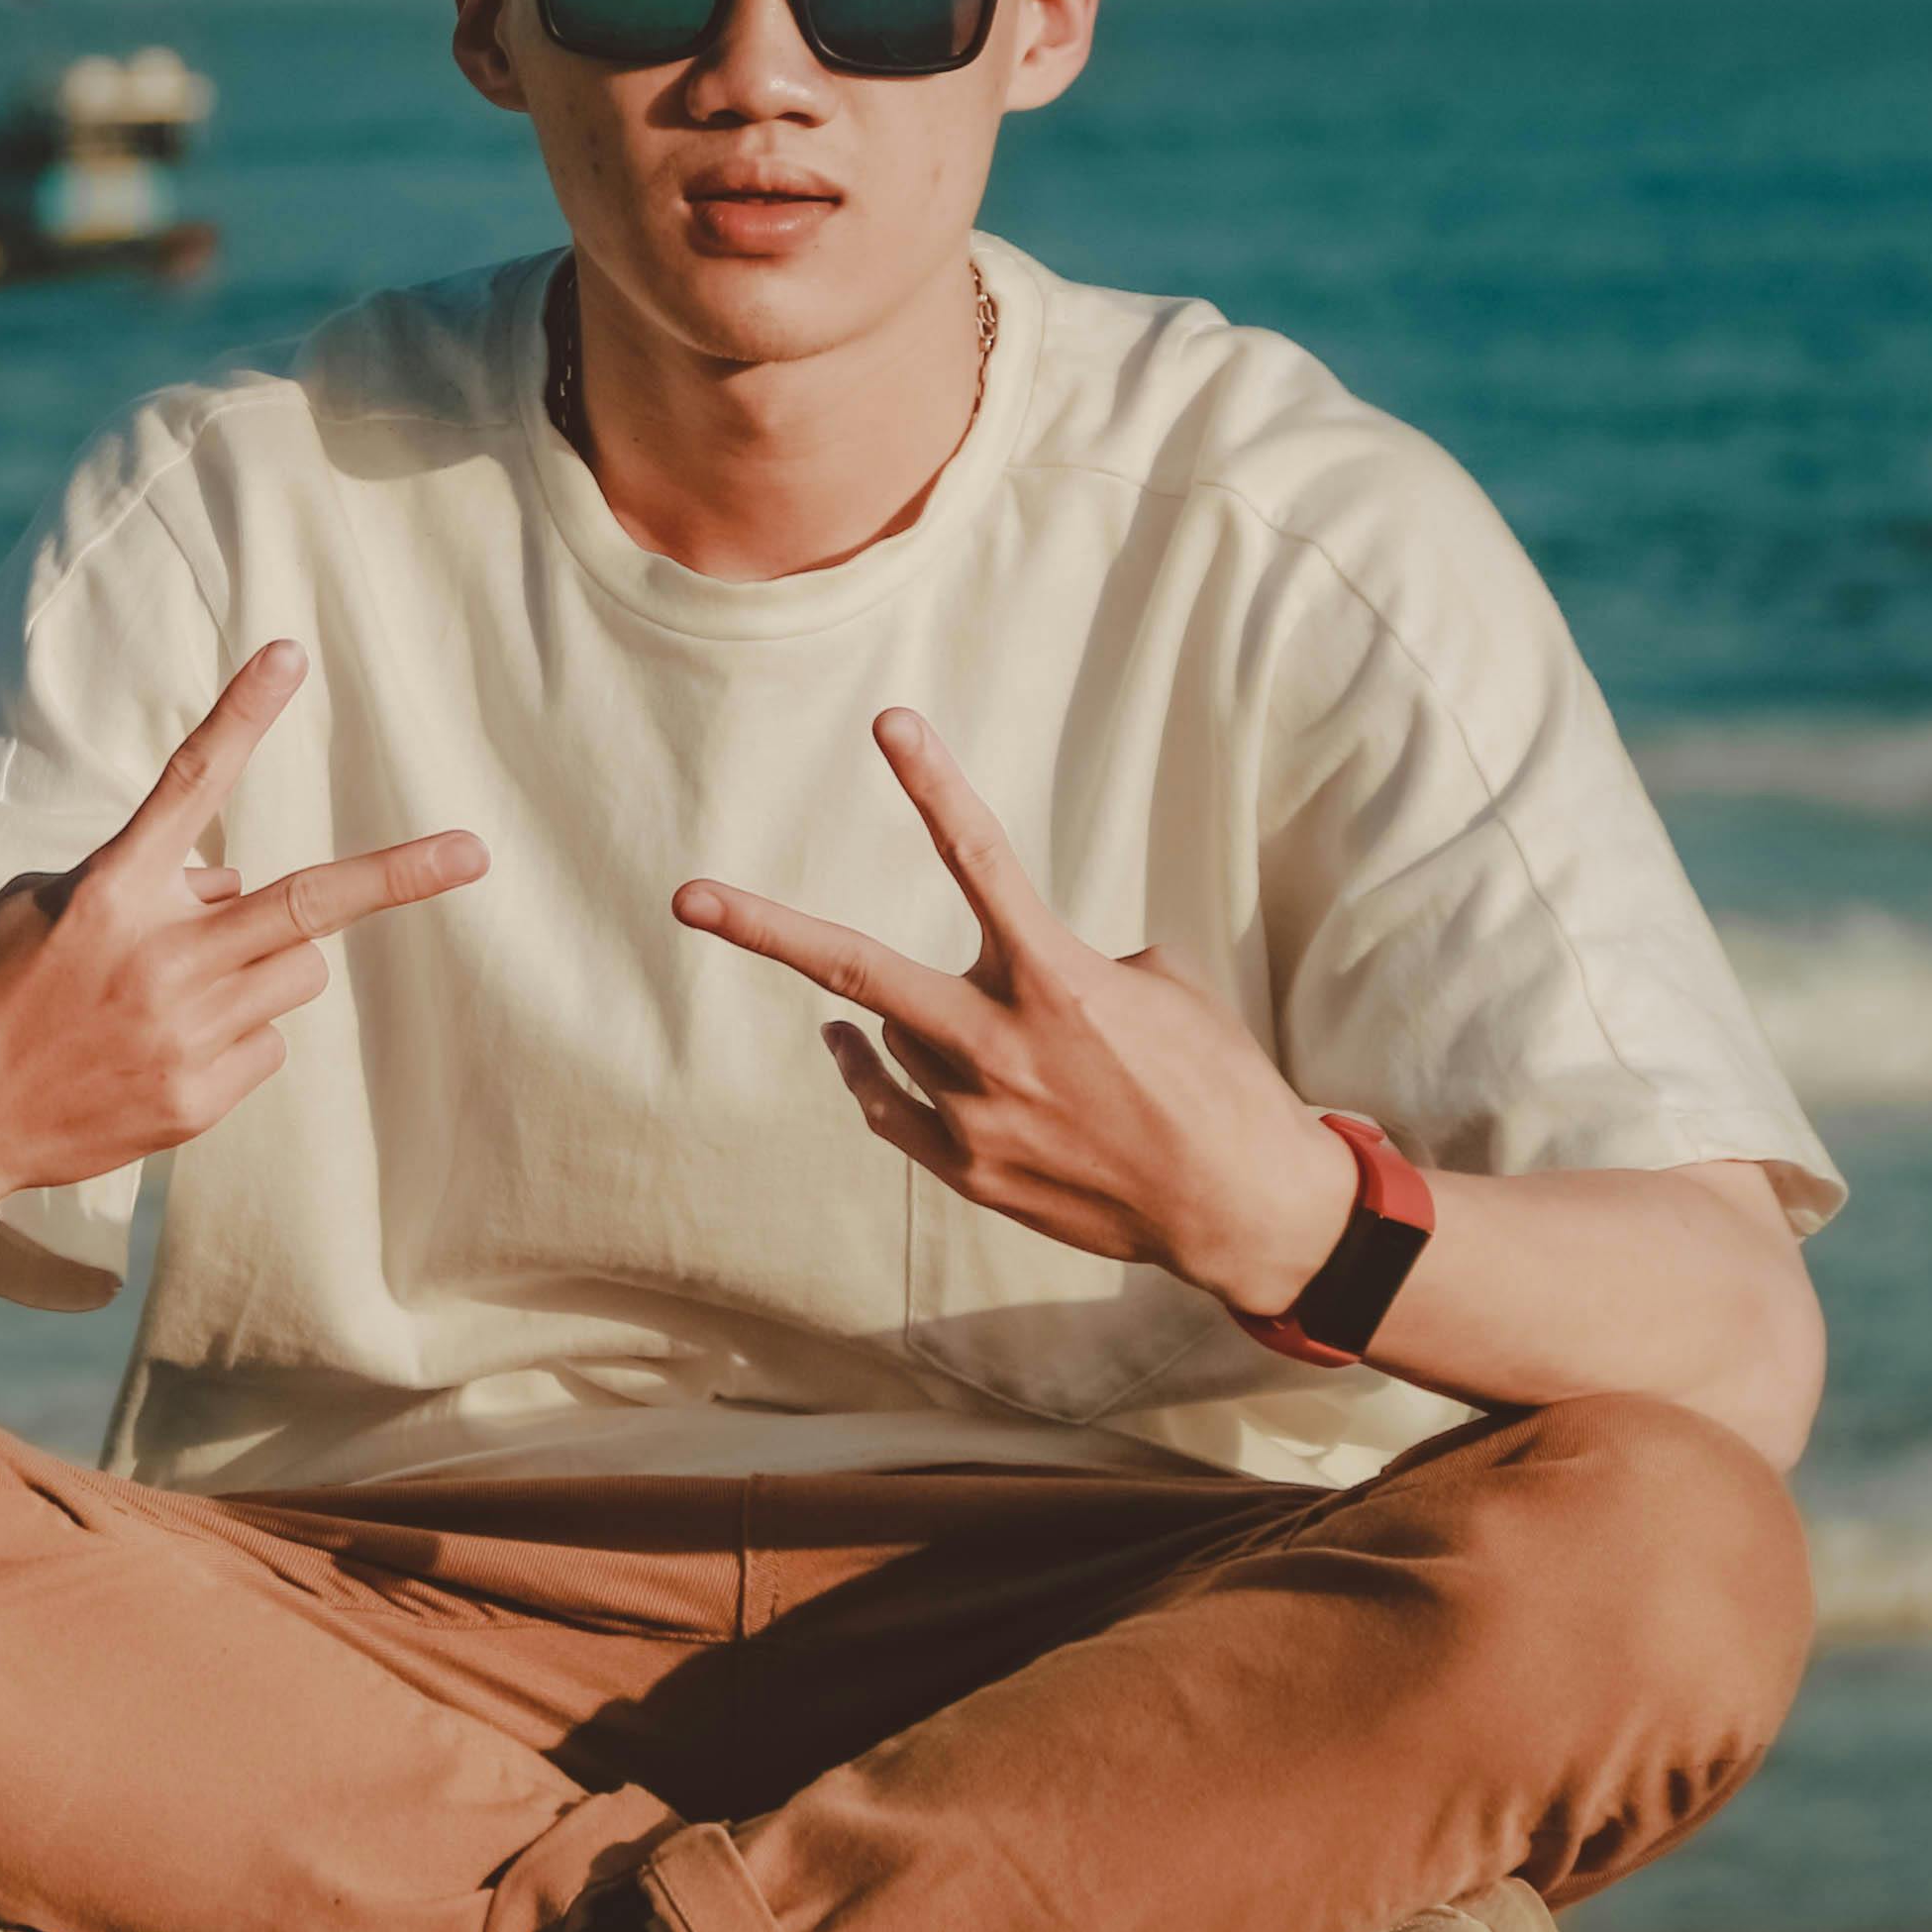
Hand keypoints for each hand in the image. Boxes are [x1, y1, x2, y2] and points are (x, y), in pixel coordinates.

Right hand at [0, 640, 486, 1235]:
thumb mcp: (39, 907)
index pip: (188, 783)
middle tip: (476, 852)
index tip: (290, 656)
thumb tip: (233, 889)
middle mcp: (160, 958)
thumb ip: (146, 884)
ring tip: (178, 989)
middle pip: (307, 905)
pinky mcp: (197, 1098)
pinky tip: (159, 1048)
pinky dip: (233, 1035)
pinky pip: (265, 1045)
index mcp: (108, 892)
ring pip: (291, 972)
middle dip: (401, 876)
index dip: (241, 715)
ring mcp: (185, 1035)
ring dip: (262, 963)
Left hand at [672, 709, 1346, 1316]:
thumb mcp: (1165, 988)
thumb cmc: (1216, 1082)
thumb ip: (1073, 963)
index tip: (889, 721)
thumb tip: (1017, 973)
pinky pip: (888, 1109)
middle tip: (687, 897)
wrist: (1244, 1210)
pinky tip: (854, 1051)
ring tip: (918, 1021)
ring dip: (892, 1019)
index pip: (980, 857)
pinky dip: (869, 1075)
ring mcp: (978, 1113)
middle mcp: (1001, 1042)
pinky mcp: (971, 1171)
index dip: (933, 783)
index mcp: (1057, 979)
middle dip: (765, 930)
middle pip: (858, 971)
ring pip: (887, 1038)